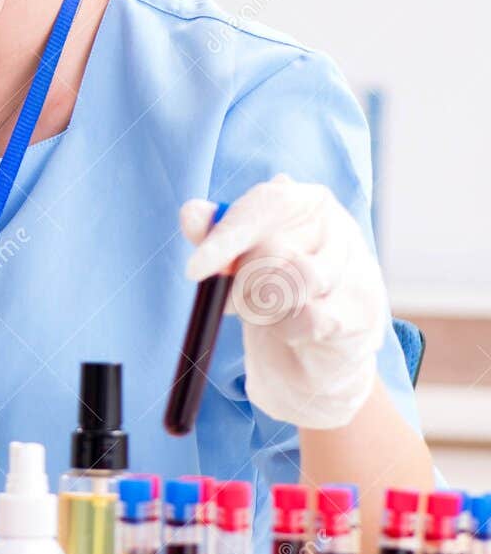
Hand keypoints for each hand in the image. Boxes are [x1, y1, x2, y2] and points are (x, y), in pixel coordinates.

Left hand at [182, 174, 387, 428]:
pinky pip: (310, 318)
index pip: (266, 204)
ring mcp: (357, 269)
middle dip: (241, 281)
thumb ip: (215, 235)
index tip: (194, 269)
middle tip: (235, 298)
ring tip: (262, 311)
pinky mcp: (361, 311)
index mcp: (309, 201)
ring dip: (263, 306)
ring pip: (295, 281)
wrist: (314, 352)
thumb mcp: (240, 259)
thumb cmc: (275, 291)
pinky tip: (288, 330)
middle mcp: (339, 227)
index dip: (225, 237)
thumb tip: (191, 214)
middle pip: (273, 248)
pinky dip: (286, 330)